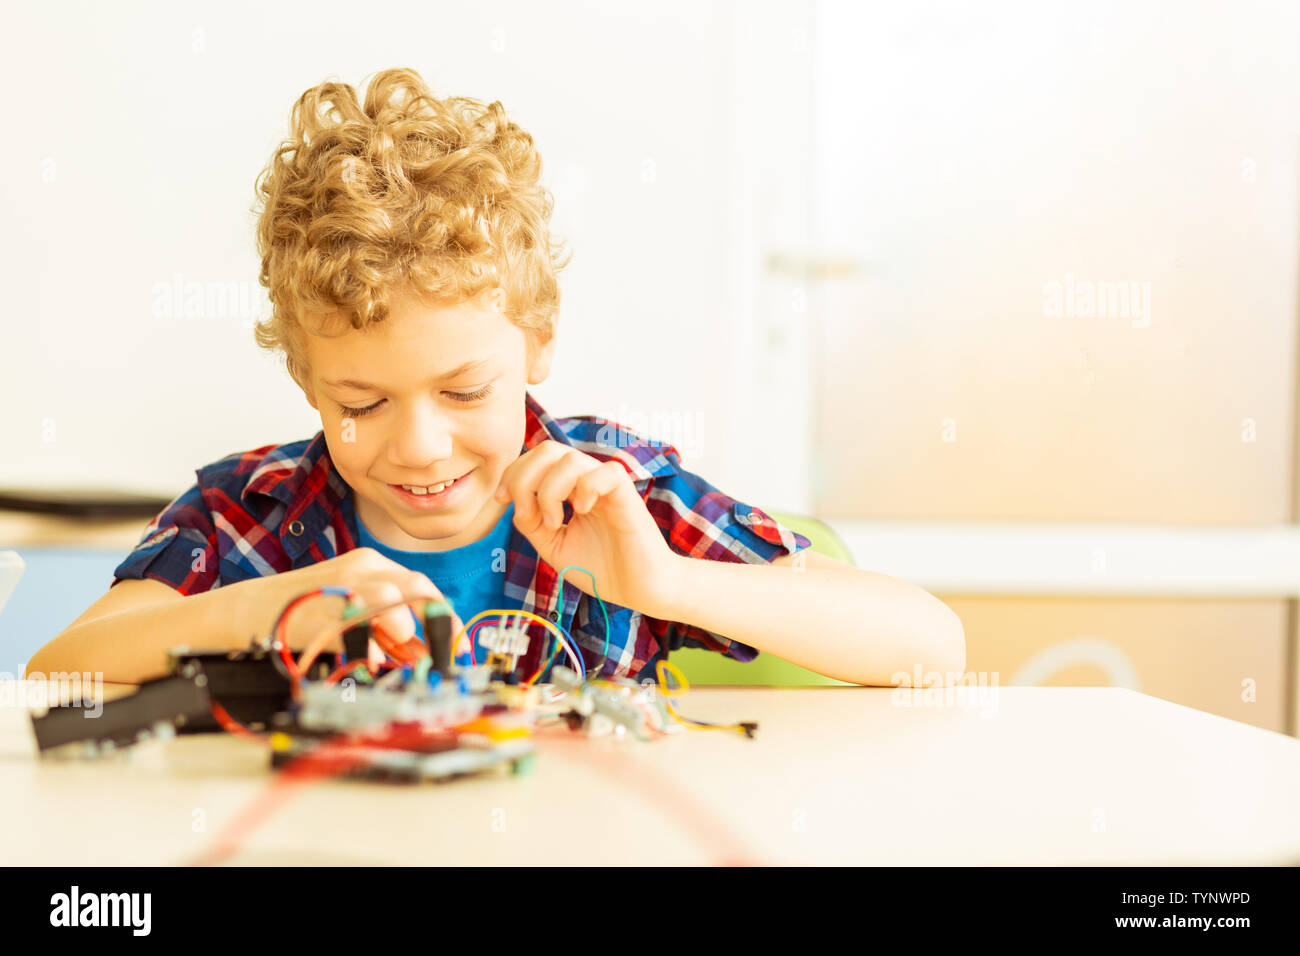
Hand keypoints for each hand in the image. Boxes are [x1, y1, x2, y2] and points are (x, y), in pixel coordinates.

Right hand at [252, 548, 464, 666]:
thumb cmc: (305, 612)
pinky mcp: (320, 608)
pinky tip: (368, 659)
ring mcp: (340, 584)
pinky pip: (356, 626)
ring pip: (392, 596)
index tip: (458, 644)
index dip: (444, 616)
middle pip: (416, 585)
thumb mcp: (353, 611)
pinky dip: (367, 646)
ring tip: (397, 648)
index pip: (421, 585)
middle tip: (445, 651)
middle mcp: (360, 568)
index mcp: (371, 565)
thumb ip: (389, 630)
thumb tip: (427, 654)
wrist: (248, 611)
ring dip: (403, 628)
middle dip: (437, 621)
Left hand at [494, 440, 680, 615]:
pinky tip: (581, 511)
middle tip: (526, 511)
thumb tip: (516, 503)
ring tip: (555, 522)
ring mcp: (607, 487)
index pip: (536, 460)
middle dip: (524, 476)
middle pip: (548, 449)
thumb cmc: (602, 568)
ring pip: (570, 459)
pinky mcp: (627, 496)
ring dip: (550, 490)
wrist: (638, 590)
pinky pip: (606, 472)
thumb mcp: (554, 546)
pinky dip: (585, 489)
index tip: (501, 499)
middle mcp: (586, 481)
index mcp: (569, 489)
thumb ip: (532, 524)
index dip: (512, 473)